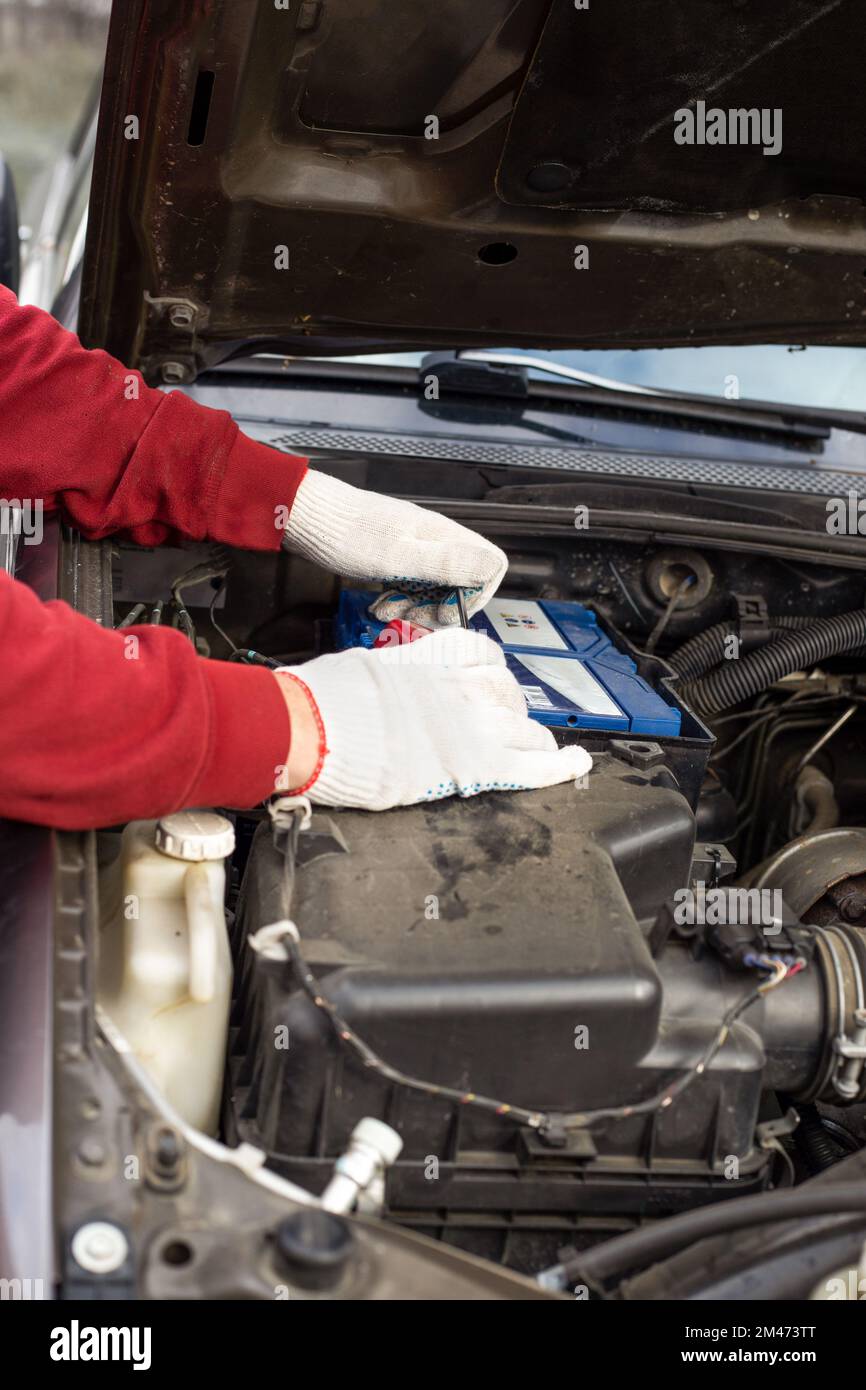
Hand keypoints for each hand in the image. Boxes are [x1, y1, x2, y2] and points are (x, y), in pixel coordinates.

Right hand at [273, 629, 591, 810]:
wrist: (318, 729)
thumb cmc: (323, 702)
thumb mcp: (358, 671)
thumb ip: (384, 681)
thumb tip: (379, 688)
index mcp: (428, 661)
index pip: (479, 653)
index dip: (490, 670)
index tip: (492, 679)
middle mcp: (457, 685)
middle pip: (506, 690)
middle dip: (511, 708)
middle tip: (510, 723)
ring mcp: (472, 723)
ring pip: (525, 726)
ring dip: (535, 738)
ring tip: (545, 748)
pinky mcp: (477, 763)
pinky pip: (533, 764)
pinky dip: (561, 765)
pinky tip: (577, 764)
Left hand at [283, 470, 506, 624]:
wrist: (306, 517)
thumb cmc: (345, 533)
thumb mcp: (398, 556)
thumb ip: (446, 562)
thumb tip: (491, 566)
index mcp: (443, 535)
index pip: (489, 565)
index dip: (476, 595)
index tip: (446, 610)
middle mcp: (434, 539)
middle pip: (463, 581)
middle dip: (441, 608)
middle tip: (413, 618)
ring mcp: (415, 548)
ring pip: (435, 587)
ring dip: (417, 608)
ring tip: (388, 611)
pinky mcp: (396, 557)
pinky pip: (412, 585)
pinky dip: (400, 600)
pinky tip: (380, 604)